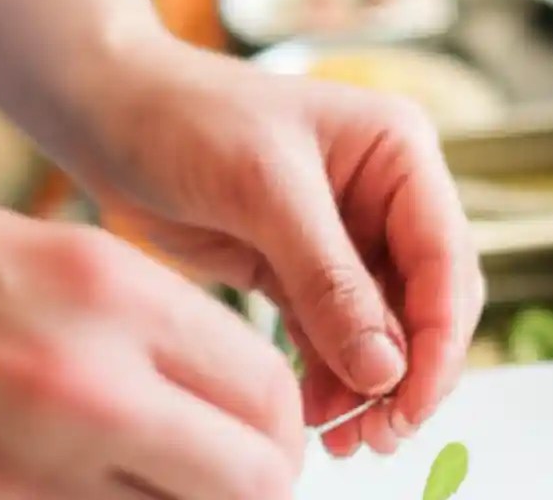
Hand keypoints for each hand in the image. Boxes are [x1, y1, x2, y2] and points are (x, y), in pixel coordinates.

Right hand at [0, 183, 303, 499]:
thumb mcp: (63, 259)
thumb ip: (163, 328)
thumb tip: (242, 398)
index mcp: (115, 295)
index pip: (269, 389)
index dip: (285, 421)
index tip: (270, 429)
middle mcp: (85, 387)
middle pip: (252, 479)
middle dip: (259, 479)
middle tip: (239, 471)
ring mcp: (28, 472)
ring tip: (164, 477)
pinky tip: (95, 489)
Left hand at [78, 42, 484, 457]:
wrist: (108, 114)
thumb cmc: (187, 118)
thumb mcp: (264, 191)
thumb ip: (329, 281)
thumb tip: (385, 371)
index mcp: (399, 153)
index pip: (444, 255)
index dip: (439, 336)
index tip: (413, 402)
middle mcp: (386, 194)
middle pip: (429, 299)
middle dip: (411, 370)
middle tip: (380, 435)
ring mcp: (347, 236)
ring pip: (386, 328)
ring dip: (372, 385)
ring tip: (342, 440)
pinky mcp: (301, 269)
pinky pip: (336, 335)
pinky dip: (332, 377)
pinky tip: (313, 415)